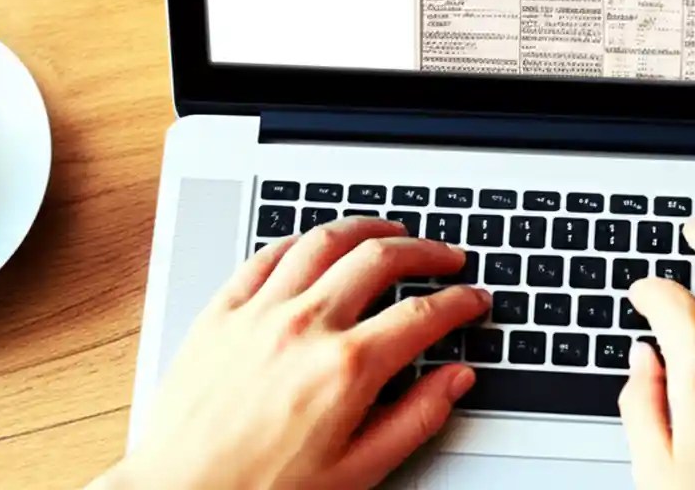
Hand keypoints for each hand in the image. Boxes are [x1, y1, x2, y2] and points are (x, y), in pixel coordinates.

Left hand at [92, 217, 490, 489]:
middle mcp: (305, 326)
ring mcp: (259, 312)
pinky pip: (266, 254)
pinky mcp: (221, 311)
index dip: (459, 301)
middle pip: (380, 258)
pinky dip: (301, 240)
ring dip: (367, 228)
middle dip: (426, 250)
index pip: (422, 315)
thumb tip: (455, 381)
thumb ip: (415, 419)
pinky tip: (316, 243)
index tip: (473, 299)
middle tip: (446, 257)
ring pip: (325, 241)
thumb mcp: (358, 471)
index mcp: (345, 368)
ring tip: (391, 232)